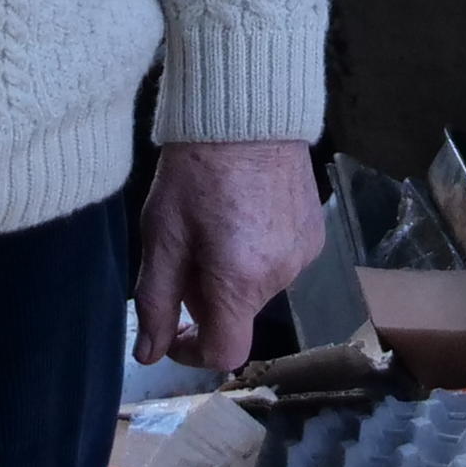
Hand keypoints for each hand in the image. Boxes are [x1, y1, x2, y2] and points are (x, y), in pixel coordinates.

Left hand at [130, 137, 322, 374]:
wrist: (247, 113)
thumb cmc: (196, 172)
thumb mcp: (162, 236)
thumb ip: (155, 302)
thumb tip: (150, 354)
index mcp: (240, 283)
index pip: (225, 353)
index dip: (192, 351)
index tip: (173, 328)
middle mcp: (281, 277)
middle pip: (238, 314)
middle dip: (207, 297)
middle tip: (186, 250)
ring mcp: (304, 255)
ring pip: (259, 287)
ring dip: (233, 274)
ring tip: (216, 224)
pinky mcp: (316, 233)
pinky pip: (281, 261)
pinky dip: (258, 252)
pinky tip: (244, 213)